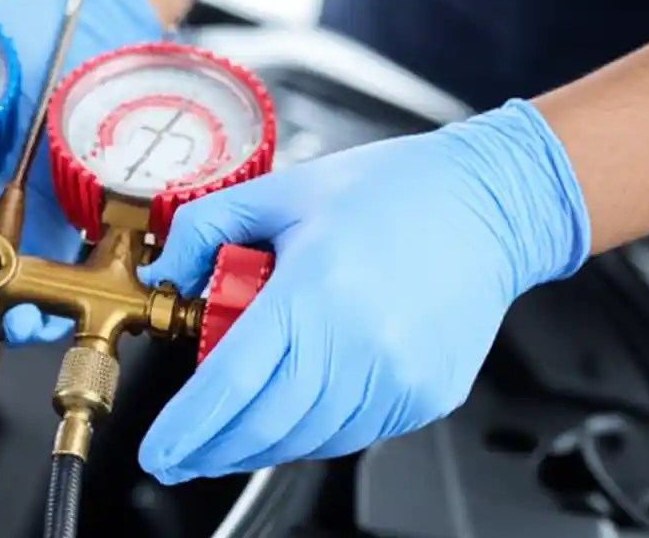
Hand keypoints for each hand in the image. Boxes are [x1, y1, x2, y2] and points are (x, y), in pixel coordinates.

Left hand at [137, 99, 589, 482]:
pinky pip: (352, 434)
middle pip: (265, 424)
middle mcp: (359, 342)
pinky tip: (286, 420)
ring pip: (307, 439)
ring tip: (224, 441)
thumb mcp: (281, 191)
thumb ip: (206, 227)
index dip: (188, 427)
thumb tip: (164, 272)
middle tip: (178, 457)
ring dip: (257, 447)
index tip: (158, 450)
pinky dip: (309, 436)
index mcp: (314, 289)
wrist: (490, 203)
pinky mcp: (425, 396)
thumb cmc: (392, 192)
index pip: (233, 381)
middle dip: (211, 450)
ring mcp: (398, 377)